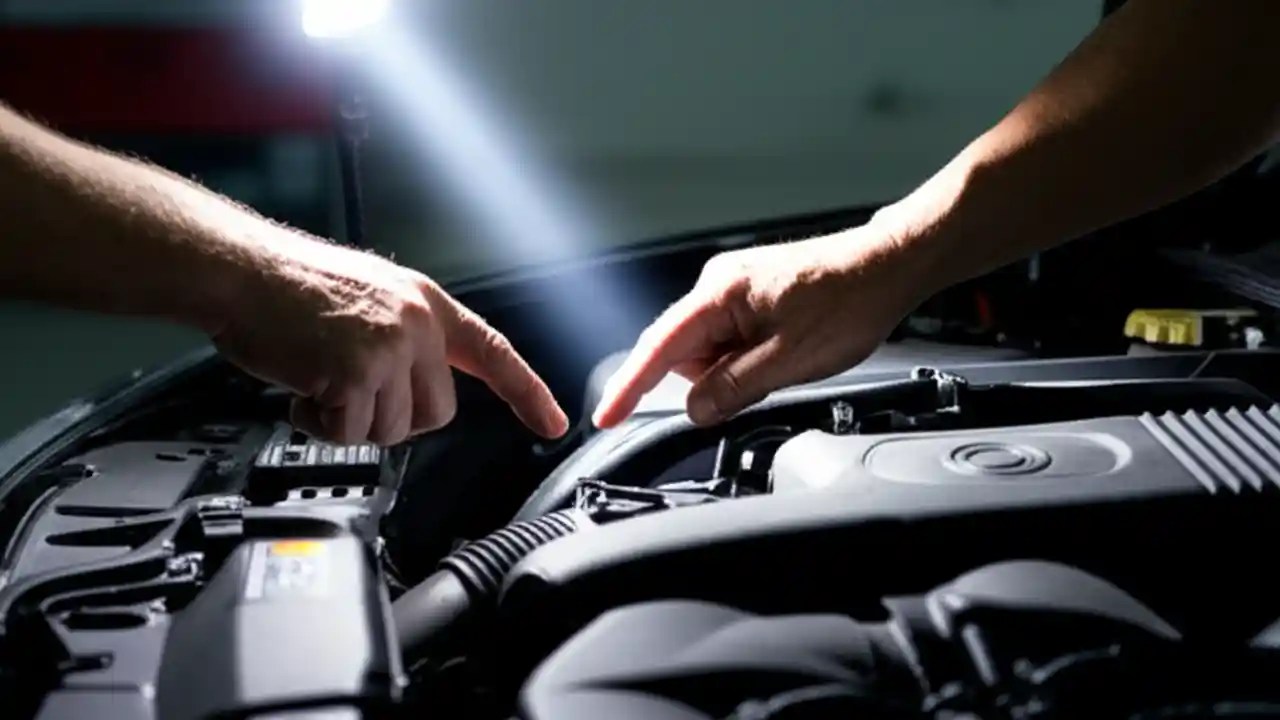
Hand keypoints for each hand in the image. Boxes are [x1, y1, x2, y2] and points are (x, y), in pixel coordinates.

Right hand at [210, 236, 568, 444]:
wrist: (239, 270)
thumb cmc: (289, 285)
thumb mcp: (372, 298)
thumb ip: (408, 338)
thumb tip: (418, 389)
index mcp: (426, 303)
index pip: (493, 351)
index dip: (526, 391)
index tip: (552, 421)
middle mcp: (416, 324)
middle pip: (435, 413)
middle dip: (392, 417)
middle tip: (349, 391)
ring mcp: (389, 348)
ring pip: (391, 430)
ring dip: (349, 421)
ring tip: (318, 379)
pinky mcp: (356, 373)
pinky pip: (348, 432)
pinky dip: (318, 424)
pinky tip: (300, 389)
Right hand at [591, 224, 930, 427]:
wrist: (888, 267)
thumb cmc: (848, 300)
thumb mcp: (788, 360)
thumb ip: (733, 388)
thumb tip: (695, 410)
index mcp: (719, 293)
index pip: (658, 348)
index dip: (629, 387)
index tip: (606, 415)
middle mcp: (719, 284)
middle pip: (684, 353)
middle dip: (712, 379)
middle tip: (764, 379)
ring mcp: (736, 288)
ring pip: (711, 350)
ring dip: (736, 369)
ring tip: (786, 358)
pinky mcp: (754, 296)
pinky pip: (732, 339)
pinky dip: (749, 357)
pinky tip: (785, 352)